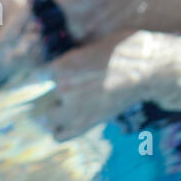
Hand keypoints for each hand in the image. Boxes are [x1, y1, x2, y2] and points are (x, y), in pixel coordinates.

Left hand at [28, 30, 158, 140]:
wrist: (148, 70)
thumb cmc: (125, 50)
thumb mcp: (93, 44)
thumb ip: (72, 59)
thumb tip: (58, 66)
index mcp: (63, 65)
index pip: (33, 76)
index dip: (32, 79)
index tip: (35, 80)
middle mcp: (64, 88)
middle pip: (38, 98)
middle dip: (44, 96)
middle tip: (53, 93)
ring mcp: (75, 109)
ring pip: (48, 118)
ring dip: (52, 113)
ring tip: (62, 108)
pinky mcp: (87, 124)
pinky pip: (61, 135)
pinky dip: (59, 132)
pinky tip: (64, 125)